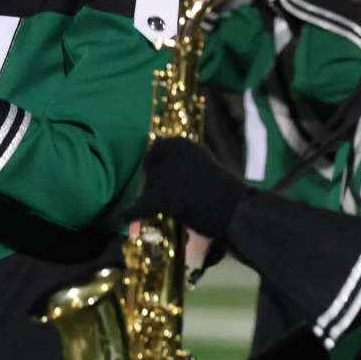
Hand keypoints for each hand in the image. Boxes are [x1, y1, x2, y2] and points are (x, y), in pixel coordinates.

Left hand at [131, 138, 249, 242]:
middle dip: (155, 184)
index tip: (163, 176)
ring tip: (172, 210)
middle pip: (150, 173)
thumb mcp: (200, 160)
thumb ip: (179, 159)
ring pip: (147, 191)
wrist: (233, 207)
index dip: (157, 166)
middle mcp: (168, 155)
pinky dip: (132, 214)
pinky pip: (138, 208)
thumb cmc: (221, 187)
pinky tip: (126, 217)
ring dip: (153, 200)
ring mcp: (163, 177)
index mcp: (179, 143)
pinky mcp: (161, 198)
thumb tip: (156, 161)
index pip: (154, 152)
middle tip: (173, 196)